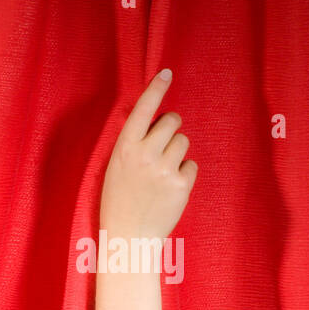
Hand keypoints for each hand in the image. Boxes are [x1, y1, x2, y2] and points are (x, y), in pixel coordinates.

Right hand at [100, 69, 197, 240]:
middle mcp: (145, 154)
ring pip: (183, 142)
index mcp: (124, 147)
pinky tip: (170, 187)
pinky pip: (191, 164)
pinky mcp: (181, 184)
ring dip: (177, 152)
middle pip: (172, 120)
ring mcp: (164, 169)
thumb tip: (158, 123)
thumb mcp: (117, 166)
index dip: (156, 88)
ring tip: (162, 172)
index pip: (143, 109)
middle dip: (171, 127)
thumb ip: (134, 143)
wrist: (129, 236)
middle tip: (163, 143)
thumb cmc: (120, 200)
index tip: (167, 73)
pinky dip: (184, 172)